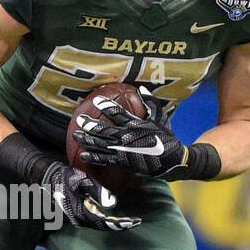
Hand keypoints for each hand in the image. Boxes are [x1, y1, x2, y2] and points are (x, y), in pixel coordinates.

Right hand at [41, 162, 139, 230]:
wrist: (49, 179)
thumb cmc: (65, 178)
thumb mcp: (82, 180)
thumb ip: (97, 191)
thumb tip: (112, 202)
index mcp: (81, 212)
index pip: (105, 222)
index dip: (120, 223)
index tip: (133, 221)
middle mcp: (80, 219)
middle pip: (103, 226)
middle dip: (120, 225)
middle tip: (135, 222)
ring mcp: (78, 218)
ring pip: (99, 225)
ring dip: (114, 224)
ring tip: (128, 221)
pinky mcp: (78, 215)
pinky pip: (95, 221)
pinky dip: (106, 220)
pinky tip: (115, 218)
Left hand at [72, 87, 186, 177]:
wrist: (173, 160)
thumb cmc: (166, 137)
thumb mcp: (160, 117)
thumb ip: (150, 102)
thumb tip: (141, 88)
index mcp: (136, 124)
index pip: (118, 113)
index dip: (106, 106)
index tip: (96, 100)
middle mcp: (128, 137)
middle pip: (105, 129)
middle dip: (90, 124)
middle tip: (79, 119)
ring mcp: (125, 150)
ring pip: (102, 145)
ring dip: (87, 140)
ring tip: (76, 135)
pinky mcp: (124, 162)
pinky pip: (106, 160)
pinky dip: (94, 158)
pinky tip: (83, 155)